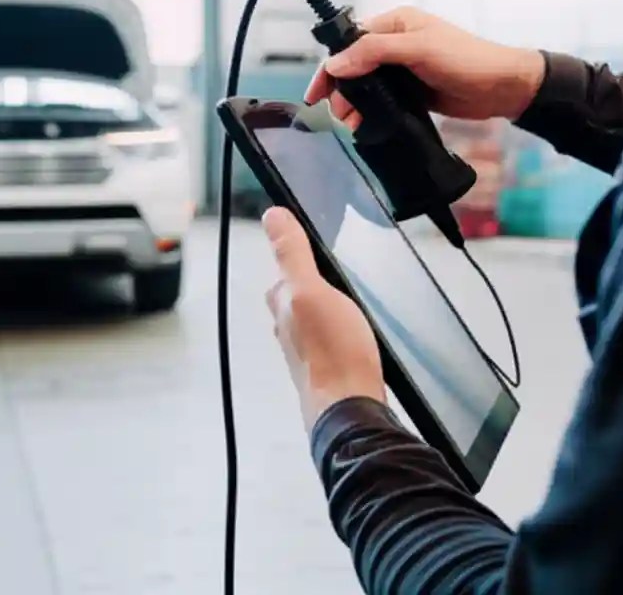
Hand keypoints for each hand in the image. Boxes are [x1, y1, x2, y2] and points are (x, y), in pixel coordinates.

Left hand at [262, 207, 385, 431]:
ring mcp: (308, 354)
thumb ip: (292, 254)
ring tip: (340, 303)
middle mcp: (289, 332)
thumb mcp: (312, 290)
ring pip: (309, 324)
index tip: (304, 245)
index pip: (281, 275)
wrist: (350, 406)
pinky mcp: (329, 371)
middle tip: (327, 274)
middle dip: (307, 288)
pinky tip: (350, 337)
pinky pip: (327, 344)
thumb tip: (272, 216)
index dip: (292, 260)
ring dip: (321, 313)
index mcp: (285, 307)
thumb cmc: (334, 351)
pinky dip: (335, 335)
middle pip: (293, 302)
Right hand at [304, 7, 545, 128]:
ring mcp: (404, 69)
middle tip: (340, 115)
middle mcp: (396, 44)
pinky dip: (373, 113)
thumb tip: (335, 63)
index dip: (332, 65)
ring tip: (353, 124)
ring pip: (368, 87)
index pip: (351, 42)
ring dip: (356, 105)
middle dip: (342, 91)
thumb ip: (375, 53)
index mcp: (395, 24)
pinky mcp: (413, 92)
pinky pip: (384, 102)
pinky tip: (367, 126)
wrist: (504, 87)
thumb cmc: (467, 59)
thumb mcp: (419, 49)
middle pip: (355, 66)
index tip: (317, 92)